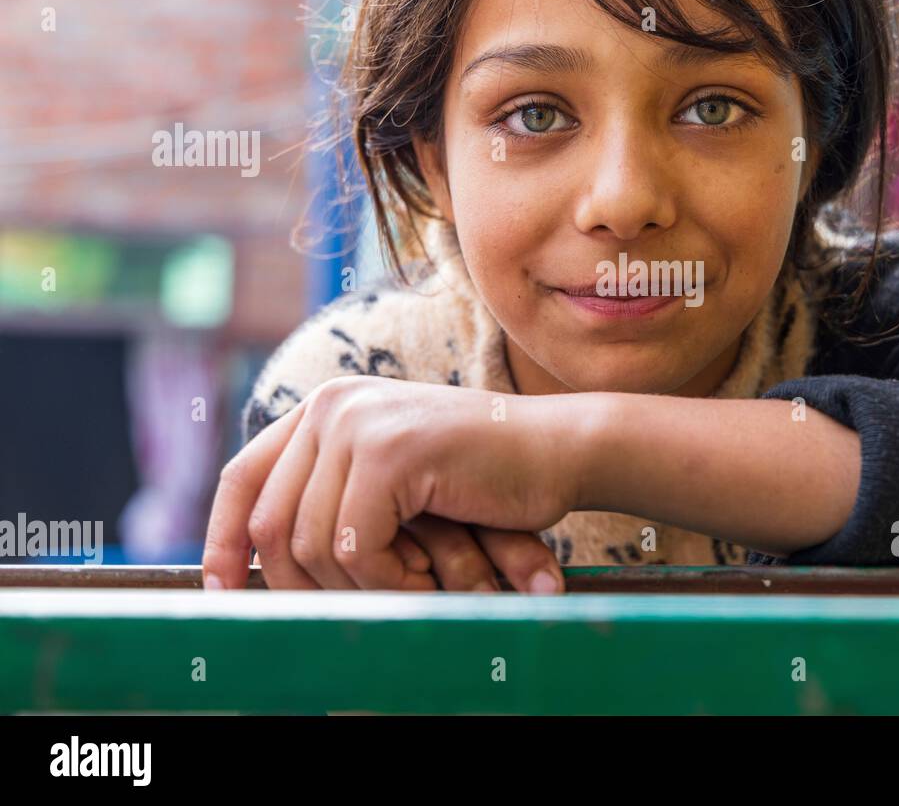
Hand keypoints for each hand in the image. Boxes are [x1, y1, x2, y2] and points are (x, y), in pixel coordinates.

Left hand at [203, 376, 579, 590]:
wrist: (561, 450)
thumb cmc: (484, 479)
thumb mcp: (393, 484)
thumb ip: (330, 499)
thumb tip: (248, 566)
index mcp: (326, 407)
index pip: (242, 478)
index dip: (221, 541)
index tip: (224, 594)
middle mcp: (331, 405)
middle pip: (269, 524)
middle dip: (305, 585)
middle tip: (360, 608)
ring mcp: (358, 424)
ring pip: (312, 546)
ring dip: (363, 587)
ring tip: (414, 585)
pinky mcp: (389, 452)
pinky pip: (356, 550)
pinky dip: (390, 581)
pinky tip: (429, 577)